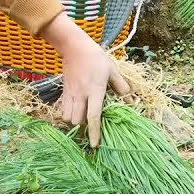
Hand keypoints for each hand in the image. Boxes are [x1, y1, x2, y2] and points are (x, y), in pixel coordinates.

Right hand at [41, 15, 131, 146]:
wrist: (75, 48)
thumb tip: (132, 101)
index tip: (95, 145)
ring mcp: (70, 94)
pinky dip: (67, 116)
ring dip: (75, 122)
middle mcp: (81, 95)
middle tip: (92, 124)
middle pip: (78, 121)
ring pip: (68, 118)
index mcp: (95, 90)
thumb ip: (121, 87)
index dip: (94, 132)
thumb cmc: (96, 59)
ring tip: (83, 118)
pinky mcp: (63, 93)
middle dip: (84, 127)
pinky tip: (75, 112)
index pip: (93, 116)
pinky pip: (62, 111)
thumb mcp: (112, 70)